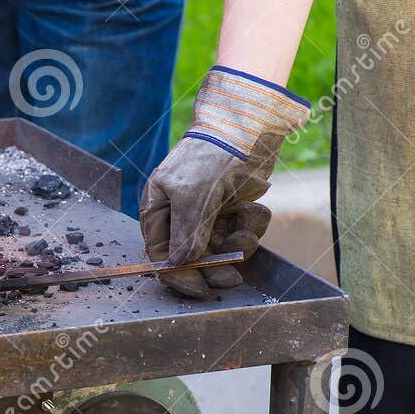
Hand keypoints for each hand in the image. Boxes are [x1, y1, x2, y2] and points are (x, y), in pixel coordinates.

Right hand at [140, 67, 309, 298]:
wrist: (249, 124)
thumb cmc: (211, 157)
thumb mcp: (193, 198)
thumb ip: (185, 236)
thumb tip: (178, 266)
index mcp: (159, 208)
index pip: (161, 255)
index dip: (179, 275)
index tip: (200, 289)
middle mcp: (181, 213)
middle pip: (192, 257)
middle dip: (213, 265)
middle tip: (231, 277)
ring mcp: (208, 210)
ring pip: (220, 246)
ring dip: (237, 243)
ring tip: (246, 228)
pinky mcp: (233, 206)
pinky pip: (241, 231)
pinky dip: (251, 224)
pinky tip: (255, 208)